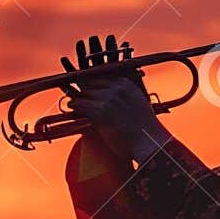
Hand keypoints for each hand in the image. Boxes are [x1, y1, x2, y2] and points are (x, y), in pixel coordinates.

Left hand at [60, 34, 166, 163]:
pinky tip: (71, 106)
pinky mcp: (100, 111)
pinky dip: (74, 104)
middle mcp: (117, 88)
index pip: (103, 76)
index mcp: (126, 84)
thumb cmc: (145, 128)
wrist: (148, 142)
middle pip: (92, 83)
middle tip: (78, 93)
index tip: (87, 85)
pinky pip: (81, 103)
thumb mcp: (140, 104)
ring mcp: (108, 99)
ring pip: (85, 92)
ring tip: (72, 101)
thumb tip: (118, 96)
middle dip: (85, 89)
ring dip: (78, 97)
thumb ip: (128, 95)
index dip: (93, 82)